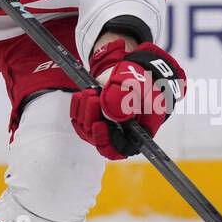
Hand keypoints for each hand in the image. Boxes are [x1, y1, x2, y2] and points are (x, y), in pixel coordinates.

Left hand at [70, 39, 185, 159]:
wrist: (137, 72)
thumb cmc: (144, 81)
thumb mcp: (139, 86)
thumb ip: (127, 98)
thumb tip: (112, 113)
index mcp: (137, 133)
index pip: (119, 150)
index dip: (106, 142)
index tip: (98, 124)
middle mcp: (121, 135)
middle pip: (99, 140)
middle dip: (91, 119)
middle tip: (93, 97)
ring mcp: (107, 127)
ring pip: (87, 130)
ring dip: (83, 112)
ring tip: (90, 92)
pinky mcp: (96, 118)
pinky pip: (80, 121)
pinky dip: (78, 108)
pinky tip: (82, 95)